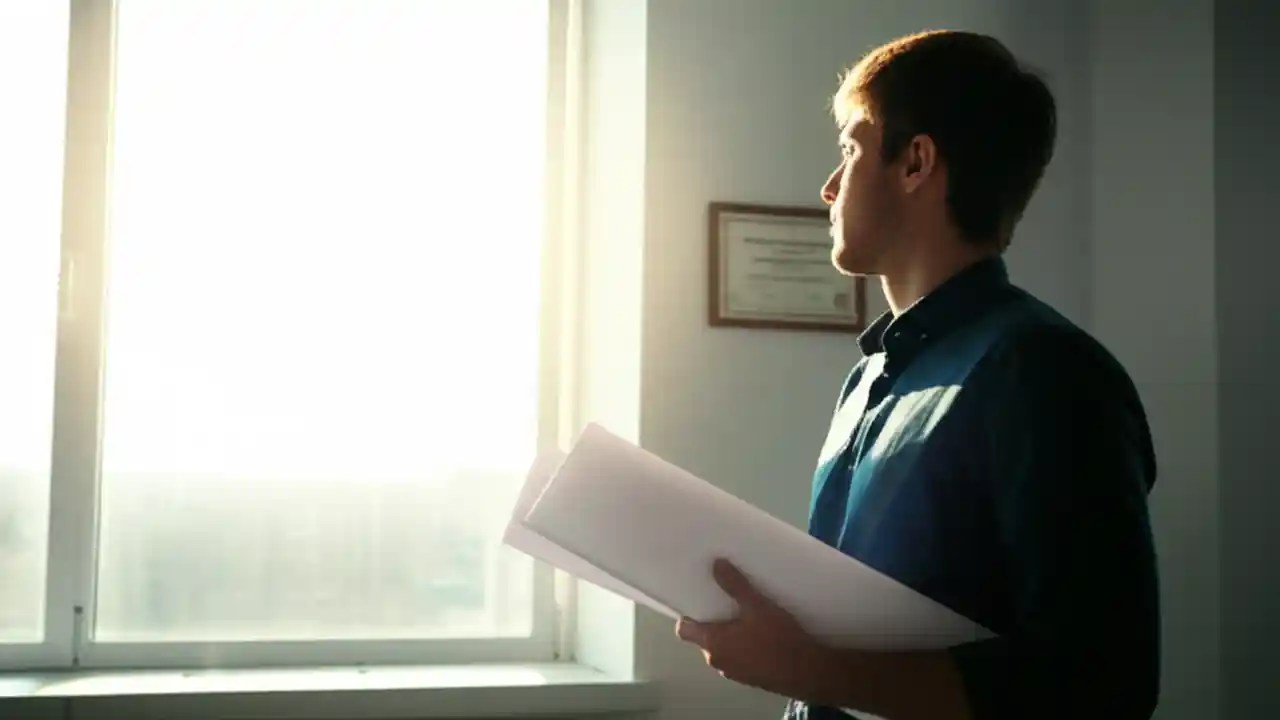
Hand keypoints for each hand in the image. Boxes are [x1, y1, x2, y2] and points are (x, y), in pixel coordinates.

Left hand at [675, 558, 832, 698]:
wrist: (807, 672)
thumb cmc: (778, 638)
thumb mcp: (758, 606)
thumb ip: (735, 585)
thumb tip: (716, 564)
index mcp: (713, 644)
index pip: (684, 631)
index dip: (688, 616)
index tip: (699, 601)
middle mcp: (717, 661)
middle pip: (703, 639)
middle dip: (712, 623)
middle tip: (726, 604)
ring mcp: (733, 673)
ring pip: (722, 650)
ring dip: (728, 637)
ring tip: (745, 618)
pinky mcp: (749, 679)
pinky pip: (737, 659)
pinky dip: (742, 649)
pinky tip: (760, 637)